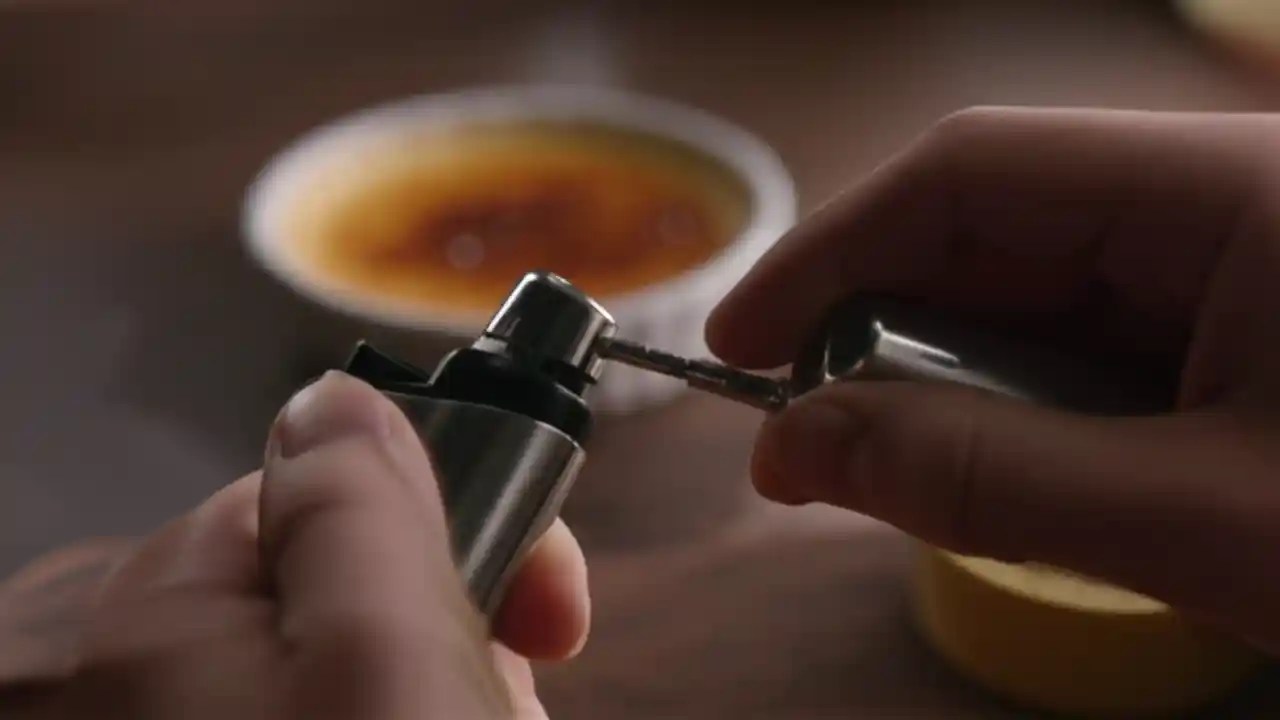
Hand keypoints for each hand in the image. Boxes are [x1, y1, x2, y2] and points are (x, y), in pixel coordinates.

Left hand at [0, 372, 587, 718]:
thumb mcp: (377, 650)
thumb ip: (353, 499)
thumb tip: (334, 394)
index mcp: (158, 612)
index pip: (328, 489)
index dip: (460, 523)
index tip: (549, 604)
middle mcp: (146, 668)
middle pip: (345, 581)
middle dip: (452, 622)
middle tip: (505, 693)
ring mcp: (182, 718)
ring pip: (349, 660)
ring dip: (438, 685)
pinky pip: (335, 703)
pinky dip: (400, 713)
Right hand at [707, 107, 1279, 652]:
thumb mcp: (1198, 519)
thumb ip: (982, 478)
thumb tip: (787, 449)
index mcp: (1228, 190)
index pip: (970, 174)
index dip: (832, 250)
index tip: (738, 343)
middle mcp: (1222, 202)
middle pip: (996, 238)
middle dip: (891, 341)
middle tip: (812, 439)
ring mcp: (1238, 265)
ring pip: (1037, 303)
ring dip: (961, 393)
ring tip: (915, 475)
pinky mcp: (1243, 330)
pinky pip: (1089, 351)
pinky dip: (1028, 418)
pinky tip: (1019, 478)